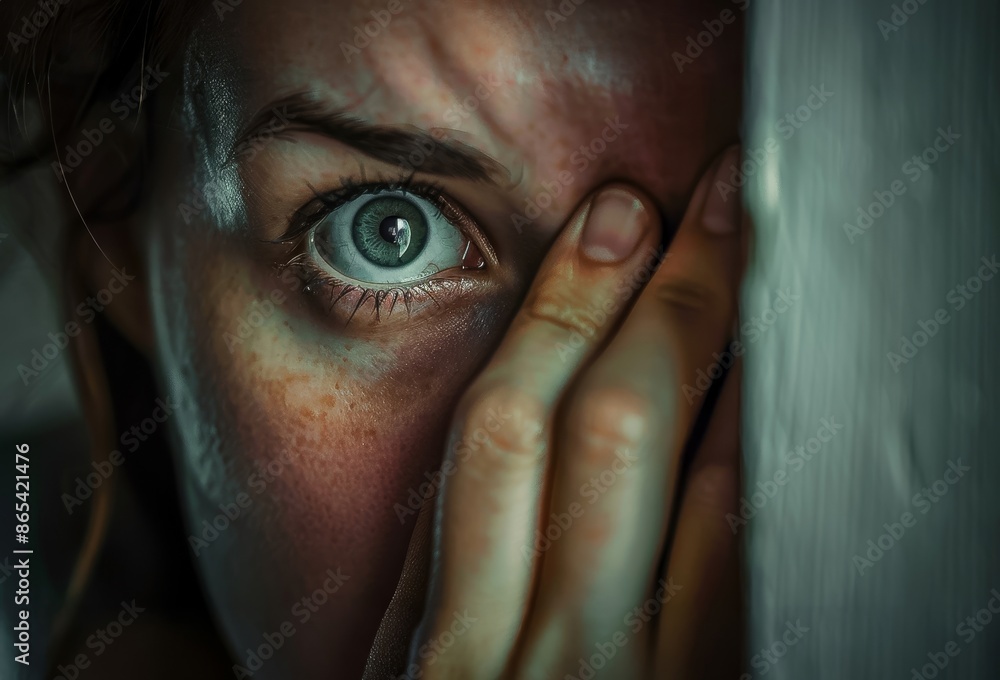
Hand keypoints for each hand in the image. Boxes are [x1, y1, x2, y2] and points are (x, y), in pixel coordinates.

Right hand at [407, 146, 745, 678]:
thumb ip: (443, 598)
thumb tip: (485, 474)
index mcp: (457, 650)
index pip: (506, 435)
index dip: (559, 314)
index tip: (603, 226)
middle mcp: (549, 658)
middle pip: (604, 433)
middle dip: (656, 300)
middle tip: (699, 202)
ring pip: (697, 490)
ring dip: (728, 360)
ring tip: (752, 259)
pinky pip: (756, 573)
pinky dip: (769, 467)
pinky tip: (785, 397)